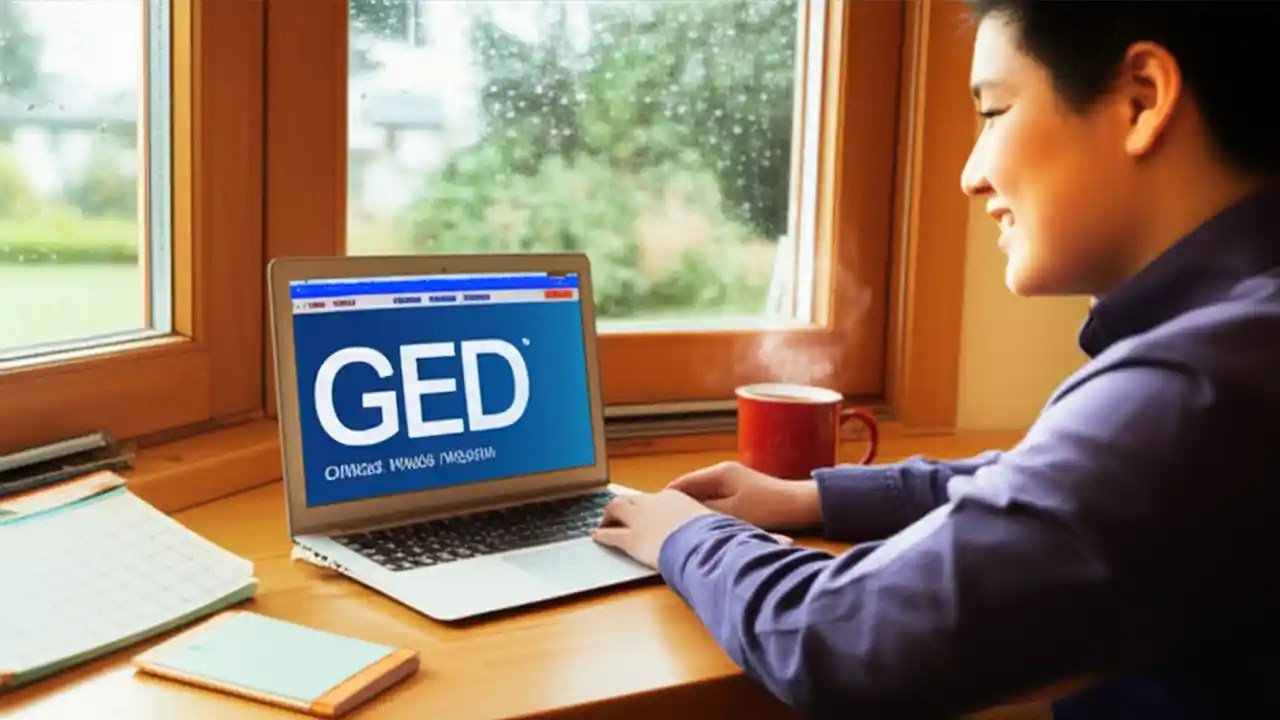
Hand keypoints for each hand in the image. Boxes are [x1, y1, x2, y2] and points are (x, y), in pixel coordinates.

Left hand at [591, 490, 716, 568]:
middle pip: (630, 499)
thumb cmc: (710, 534)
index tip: (644, 511)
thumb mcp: (710, 521)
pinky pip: (610, 535)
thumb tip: (712, 528)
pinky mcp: (631, 538)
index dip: (645, 506)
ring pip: (615, 508)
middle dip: (622, 505)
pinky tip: (597, 538)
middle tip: (616, 513)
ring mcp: (639, 519)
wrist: (701, 543)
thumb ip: (703, 522)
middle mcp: (652, 503)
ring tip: (604, 523)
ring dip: (608, 515)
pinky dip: (602, 536)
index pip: (653, 498)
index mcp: (673, 497)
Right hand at [666, 461, 821, 530]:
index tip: (651, 513)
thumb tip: (682, 513)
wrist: (797, 504)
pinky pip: (713, 495)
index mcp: (718, 474)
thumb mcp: (732, 513)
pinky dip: (704, 506)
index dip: (665, 499)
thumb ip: (705, 511)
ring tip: (678, 523)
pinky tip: (702, 521)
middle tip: (661, 521)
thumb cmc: (767, 508)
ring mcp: (731, 477)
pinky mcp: (739, 486)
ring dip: (691, 505)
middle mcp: (722, 471)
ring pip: (701, 492)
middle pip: (689, 486)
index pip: (681, 484)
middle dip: (676, 503)